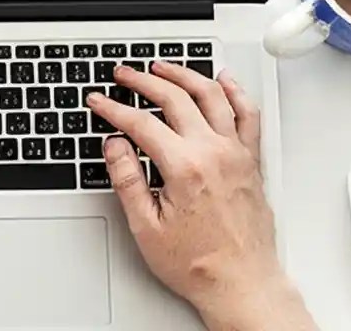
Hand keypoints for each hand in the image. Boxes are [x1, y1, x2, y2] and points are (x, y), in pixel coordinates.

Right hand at [89, 62, 315, 330]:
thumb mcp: (146, 227)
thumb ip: (128, 179)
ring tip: (163, 67)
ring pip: (212, 96)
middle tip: (124, 74)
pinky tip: (223, 81)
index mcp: (185, 168)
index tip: (99, 102)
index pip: (141, 123)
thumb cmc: (198, 263)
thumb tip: (115, 146)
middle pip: (175, 99)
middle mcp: (214, 153)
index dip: (114, 109)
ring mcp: (237, 154)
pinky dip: (235, 92)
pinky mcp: (251, 161)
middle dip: (143, 81)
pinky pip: (248, 115)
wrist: (242, 284)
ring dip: (184, 75)